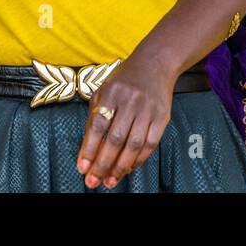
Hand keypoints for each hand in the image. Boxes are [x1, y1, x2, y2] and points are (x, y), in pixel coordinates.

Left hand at [76, 56, 173, 189]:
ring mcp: (148, 109)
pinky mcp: (162, 116)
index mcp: (110, 93)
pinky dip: (139, 159)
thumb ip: (93, 119)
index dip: (90, 149)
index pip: (97, 126)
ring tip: (110, 181)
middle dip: (103, 164)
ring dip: (120, 166)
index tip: (83, 168)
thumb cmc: (124, 80)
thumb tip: (86, 153)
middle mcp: (129, 101)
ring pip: (133, 145)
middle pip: (115, 139)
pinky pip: (150, 143)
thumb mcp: (103, 91)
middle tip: (94, 182)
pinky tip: (128, 168)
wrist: (155, 63)